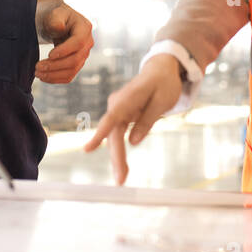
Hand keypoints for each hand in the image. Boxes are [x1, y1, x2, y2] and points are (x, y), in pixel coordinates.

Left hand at [34, 3, 93, 82]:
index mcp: (84, 28)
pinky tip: (44, 77)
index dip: (65, 50)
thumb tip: (59, 27)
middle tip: (38, 67)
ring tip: (38, 73)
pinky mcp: (77, 64)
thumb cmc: (57, 17)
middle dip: (55, 65)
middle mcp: (88, 43)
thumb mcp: (56, 13)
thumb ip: (56, 19)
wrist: (59, 23)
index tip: (49, 55)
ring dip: (54, 74)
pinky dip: (56, 79)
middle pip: (75, 59)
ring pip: (72, 70)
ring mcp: (83, 55)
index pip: (78, 42)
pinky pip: (69, 76)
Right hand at [82, 54, 183, 184]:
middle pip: (113, 134)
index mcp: (127, 98)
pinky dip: (119, 151)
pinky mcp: (120, 116)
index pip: (111, 119)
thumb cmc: (164, 83)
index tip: (87, 149)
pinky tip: (122, 167)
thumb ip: (148, 120)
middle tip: (121, 180)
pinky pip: (118, 135)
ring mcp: (117, 110)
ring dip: (117, 158)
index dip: (99, 135)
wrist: (160, 70)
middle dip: (116, 157)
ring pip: (114, 138)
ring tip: (122, 178)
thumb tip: (133, 142)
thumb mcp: (163, 101)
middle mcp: (117, 104)